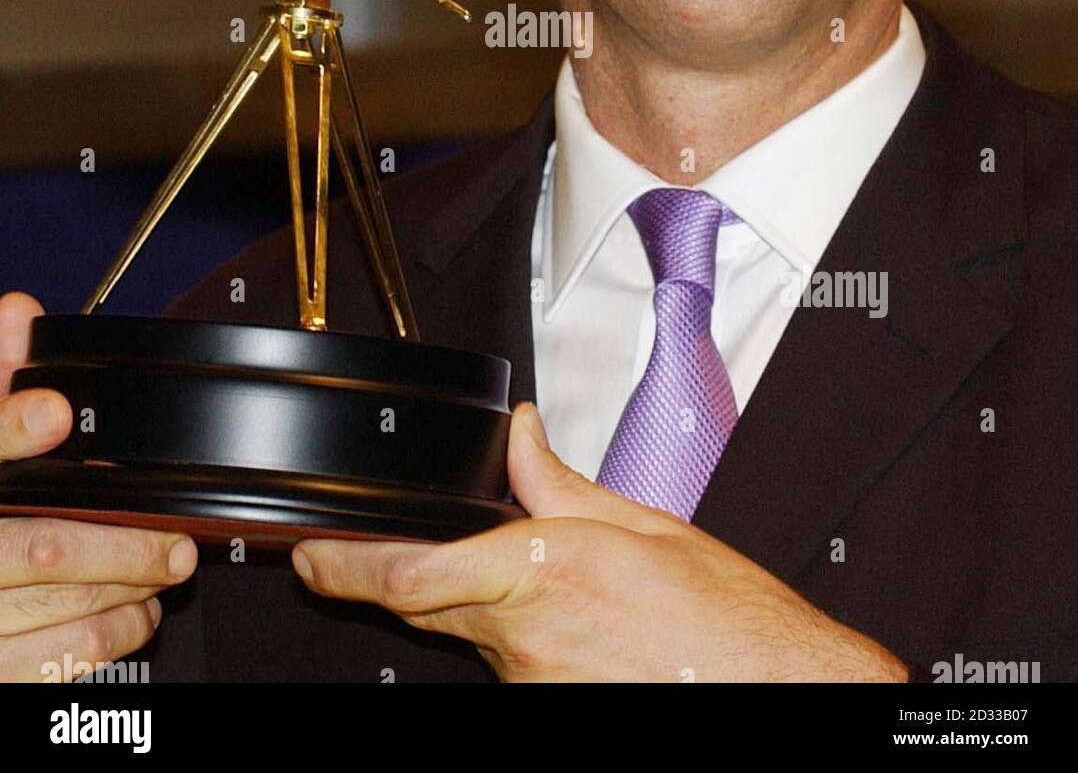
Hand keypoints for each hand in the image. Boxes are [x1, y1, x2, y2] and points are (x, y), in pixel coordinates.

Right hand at [0, 292, 197, 681]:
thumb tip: (19, 312)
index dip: (11, 427)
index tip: (55, 412)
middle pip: (42, 546)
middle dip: (125, 543)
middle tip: (179, 539)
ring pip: (60, 606)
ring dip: (131, 587)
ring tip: (173, 566)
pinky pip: (56, 657)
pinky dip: (110, 633)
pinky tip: (137, 612)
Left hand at [293, 401, 908, 682]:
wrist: (777, 691)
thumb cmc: (727, 619)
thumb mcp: (641, 524)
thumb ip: (558, 481)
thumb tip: (518, 434)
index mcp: (541, 571)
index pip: (410, 575)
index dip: (344, 568)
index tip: (312, 556)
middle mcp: (523, 639)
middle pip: (430, 605)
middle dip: (414, 577)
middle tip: (405, 551)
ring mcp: (531, 686)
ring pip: (476, 637)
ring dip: (491, 606)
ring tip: (563, 588)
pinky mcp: (544, 713)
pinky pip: (514, 666)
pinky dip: (526, 639)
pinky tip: (579, 626)